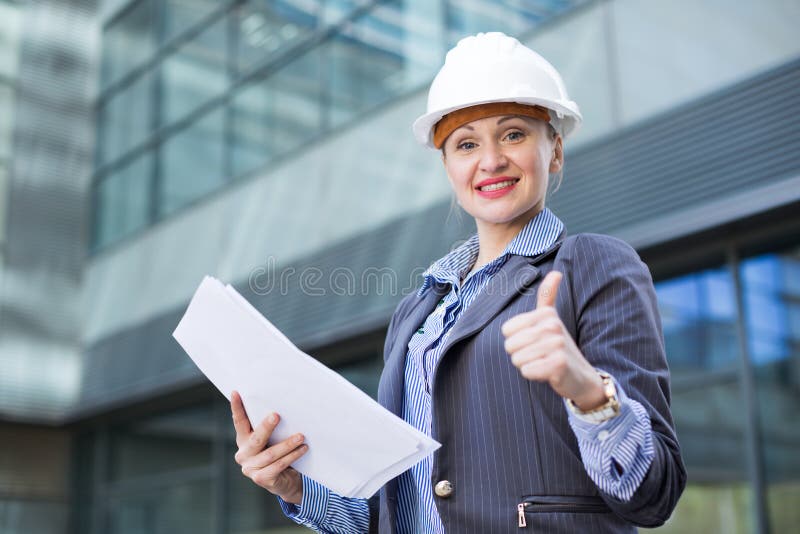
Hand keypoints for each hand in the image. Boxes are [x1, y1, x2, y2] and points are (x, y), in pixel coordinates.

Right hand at [231, 390, 307, 503]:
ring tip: (301, 436)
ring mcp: (250, 468)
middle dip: (266, 426)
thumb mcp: (272, 439)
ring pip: (270, 454)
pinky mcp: (261, 479)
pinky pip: (279, 465)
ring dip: (288, 444)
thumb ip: (271, 427)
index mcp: (243, 440)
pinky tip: (303, 449)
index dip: (237, 408)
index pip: (239, 422)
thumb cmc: (279, 453)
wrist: (285, 481)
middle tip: (277, 415)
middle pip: (256, 438)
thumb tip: (284, 405)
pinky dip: (292, 456)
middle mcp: (243, 454)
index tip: (236, 392)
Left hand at [501, 271, 605, 409]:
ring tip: (544, 362)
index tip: (534, 341)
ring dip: (527, 365)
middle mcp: (553, 326)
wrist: (582, 376)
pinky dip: (534, 375)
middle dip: (520, 354)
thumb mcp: (552, 319)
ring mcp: (557, 344)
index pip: (506, 330)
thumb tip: (556, 273)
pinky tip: (548, 373)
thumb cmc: (559, 347)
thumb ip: (548, 296)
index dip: (515, 340)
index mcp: (546, 314)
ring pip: (517, 359)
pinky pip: (527, 371)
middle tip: (539, 355)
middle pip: (510, 345)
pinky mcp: (558, 364)